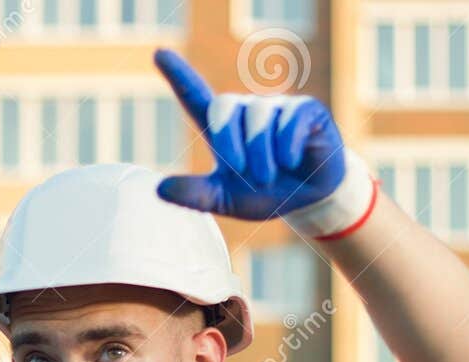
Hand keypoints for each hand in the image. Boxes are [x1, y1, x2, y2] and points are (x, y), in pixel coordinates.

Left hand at [152, 48, 374, 236]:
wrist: (310, 199)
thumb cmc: (264, 193)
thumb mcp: (225, 200)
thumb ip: (195, 195)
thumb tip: (159, 188)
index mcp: (222, 129)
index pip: (195, 96)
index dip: (179, 75)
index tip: (159, 54)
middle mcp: (246, 112)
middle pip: (223, 105)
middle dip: (227, 139)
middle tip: (239, 169)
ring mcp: (277, 107)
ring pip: (258, 117)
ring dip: (260, 152)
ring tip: (267, 177)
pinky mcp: (307, 110)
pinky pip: (291, 119)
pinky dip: (286, 145)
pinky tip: (289, 161)